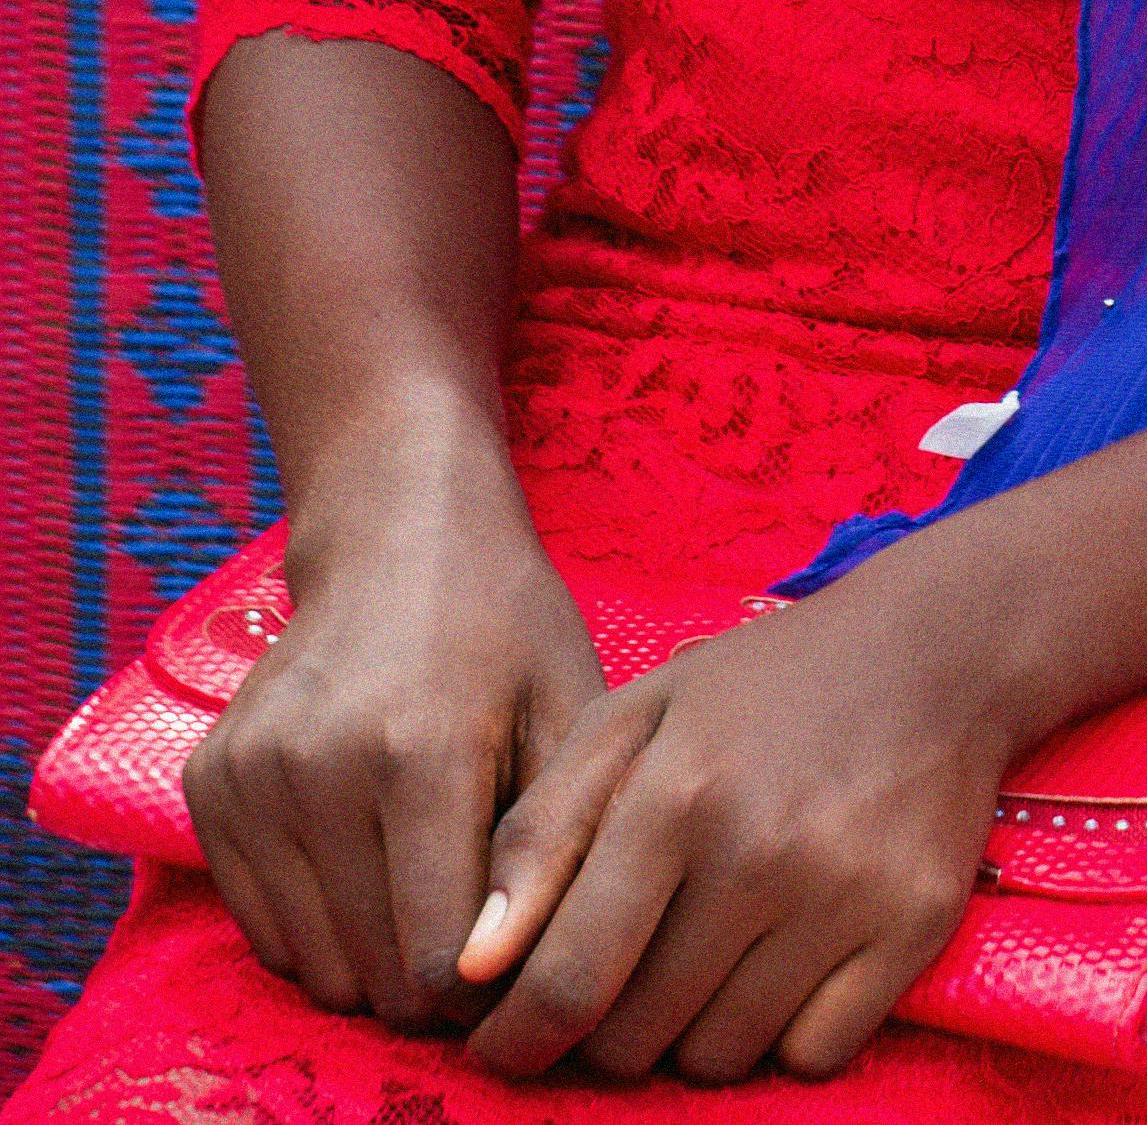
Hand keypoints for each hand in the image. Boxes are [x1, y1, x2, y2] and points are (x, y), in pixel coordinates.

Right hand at [185, 438, 600, 1033]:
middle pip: (368, 974)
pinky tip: (362, 859)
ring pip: (308, 964)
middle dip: (425, 977)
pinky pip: (258, 926)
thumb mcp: (569, 707)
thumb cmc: (504, 625)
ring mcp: (251, 775)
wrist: (397, 535)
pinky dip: (313, 923)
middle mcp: (318, 768)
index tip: (508, 943)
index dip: (482, 980)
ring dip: (367, 956)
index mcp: (422, 752)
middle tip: (467, 918)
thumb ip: (554, 844)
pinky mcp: (207, 784)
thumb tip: (512, 974)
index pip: (436, 958)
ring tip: (418, 884)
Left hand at [453, 570, 1012, 1085]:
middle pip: (636, 1037)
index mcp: (676, 795)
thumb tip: (474, 967)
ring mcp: (846, 895)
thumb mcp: (634, 717)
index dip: (517, 1039)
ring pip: (721, 1056)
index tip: (503, 1044)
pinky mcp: (915, 927)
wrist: (937, 647)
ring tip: (704, 961)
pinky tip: (780, 967)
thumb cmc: (763, 687)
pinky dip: (784, 1034)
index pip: (566, 981)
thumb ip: (540, 833)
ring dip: (693, 1034)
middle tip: (620, 981)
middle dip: (605, 1030)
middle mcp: (761, 852)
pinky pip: (812, 1056)